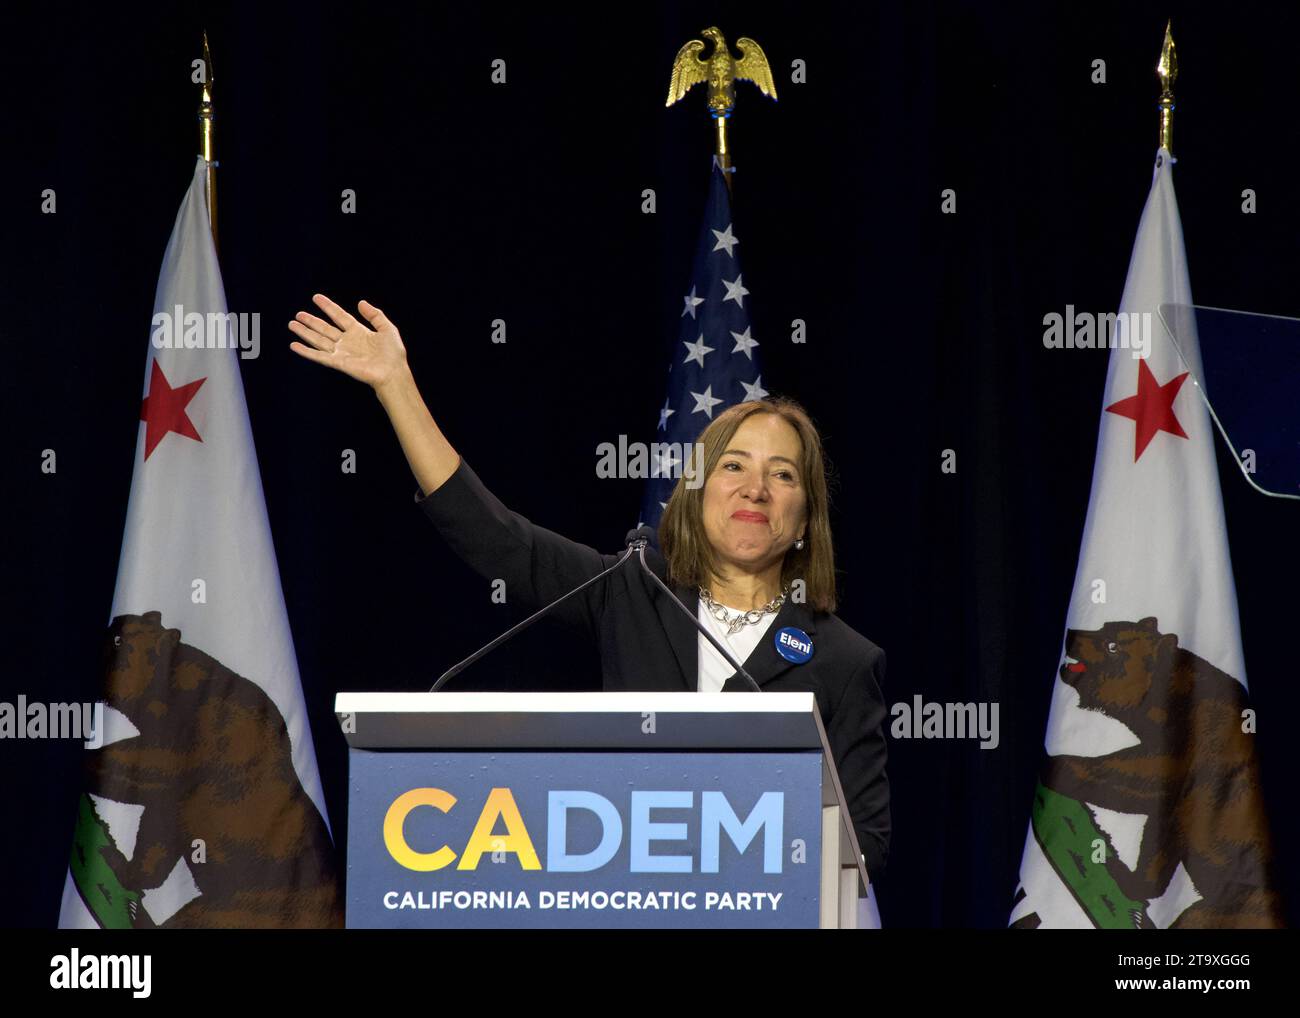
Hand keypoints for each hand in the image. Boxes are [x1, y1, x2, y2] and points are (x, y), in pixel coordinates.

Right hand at [288, 294, 407, 390]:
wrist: (392, 372)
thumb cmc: (393, 354)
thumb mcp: (387, 328)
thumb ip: (375, 314)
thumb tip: (361, 302)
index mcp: (358, 332)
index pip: (339, 316)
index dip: (328, 307)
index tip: (316, 297)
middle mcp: (347, 341)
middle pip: (325, 328)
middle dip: (311, 321)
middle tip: (298, 314)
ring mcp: (341, 352)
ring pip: (319, 340)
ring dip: (305, 333)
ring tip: (292, 324)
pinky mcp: (338, 363)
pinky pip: (319, 356)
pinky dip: (306, 351)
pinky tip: (294, 345)